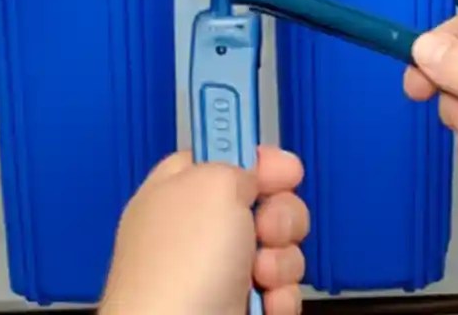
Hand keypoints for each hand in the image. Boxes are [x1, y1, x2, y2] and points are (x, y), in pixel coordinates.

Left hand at [100, 147, 308, 314]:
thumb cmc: (175, 273)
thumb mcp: (213, 185)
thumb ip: (239, 165)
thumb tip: (256, 171)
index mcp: (178, 192)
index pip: (224, 157)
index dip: (258, 158)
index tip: (283, 166)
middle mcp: (198, 232)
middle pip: (265, 204)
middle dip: (280, 216)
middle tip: (263, 229)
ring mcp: (219, 272)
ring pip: (281, 250)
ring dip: (282, 261)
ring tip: (258, 274)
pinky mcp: (239, 306)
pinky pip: (282, 290)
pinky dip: (280, 297)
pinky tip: (263, 301)